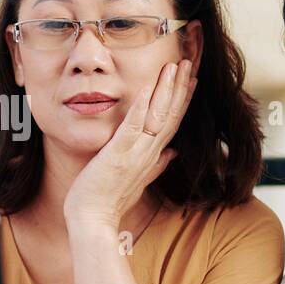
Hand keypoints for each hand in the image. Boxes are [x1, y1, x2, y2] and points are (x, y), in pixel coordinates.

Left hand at [63, 59, 194, 229]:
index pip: (173, 122)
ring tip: (173, 66)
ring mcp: (135, 153)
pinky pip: (132, 127)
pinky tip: (146, 86)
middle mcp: (149, 152)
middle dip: (180, 87)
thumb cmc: (109, 200)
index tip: (192, 78)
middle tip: (187, 62)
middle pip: (170, 115)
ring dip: (166, 90)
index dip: (183, 100)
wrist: (93, 221)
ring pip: (158, 116)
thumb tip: (173, 153)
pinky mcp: (118, 155)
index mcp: (152, 155)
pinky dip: (140, 106)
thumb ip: (157, 164)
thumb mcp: (138, 180)